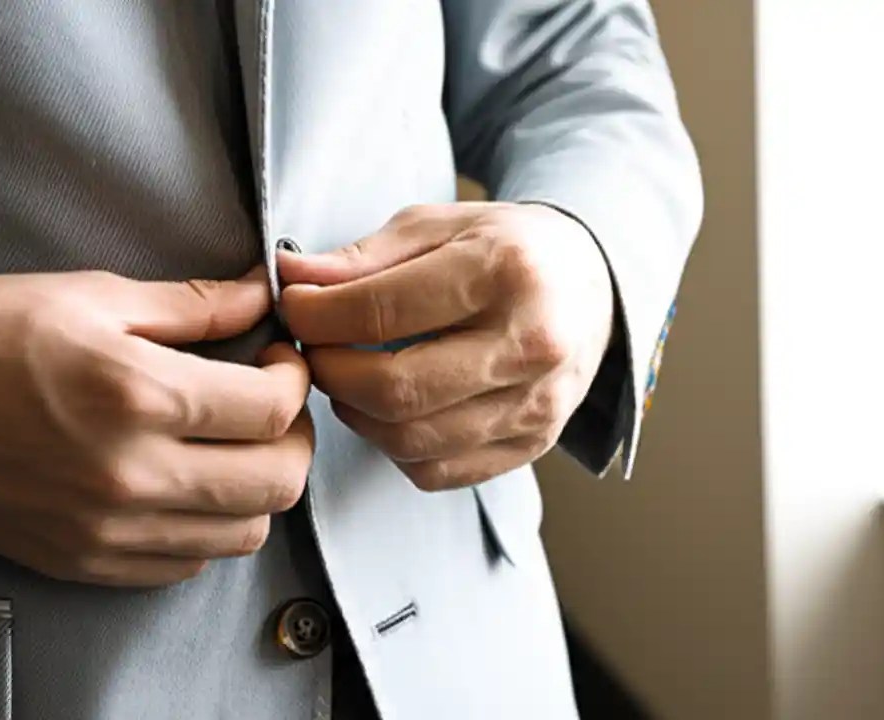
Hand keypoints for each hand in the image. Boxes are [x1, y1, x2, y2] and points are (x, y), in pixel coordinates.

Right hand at [0, 269, 311, 586]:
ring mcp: (110, 527)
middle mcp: (131, 472)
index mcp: (137, 394)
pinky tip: (190, 485)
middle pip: (277, 482)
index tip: (280, 359)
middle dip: (294, 437)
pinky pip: (188, 563)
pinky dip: (210, 527)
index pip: (273, 409)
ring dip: (260, 488)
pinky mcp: (89, 560)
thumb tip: (260, 298)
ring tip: (237, 446)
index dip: (295, 378)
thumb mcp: (94, 294)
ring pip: (244, 533)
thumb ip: (193, 304)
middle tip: (273, 404)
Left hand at [280, 202, 612, 490]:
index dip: (316, 315)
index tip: (294, 306)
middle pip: (395, 389)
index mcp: (507, 271)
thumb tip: (291, 276)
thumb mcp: (437, 227)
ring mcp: (538, 404)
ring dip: (356, 413)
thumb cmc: (506, 248)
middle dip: (330, 372)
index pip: (382, 311)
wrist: (592, 283)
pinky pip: (437, 472)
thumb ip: (361, 257)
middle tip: (313, 349)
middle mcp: (531, 344)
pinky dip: (395, 449)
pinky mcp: (533, 444)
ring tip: (347, 376)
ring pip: (411, 442)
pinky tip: (390, 410)